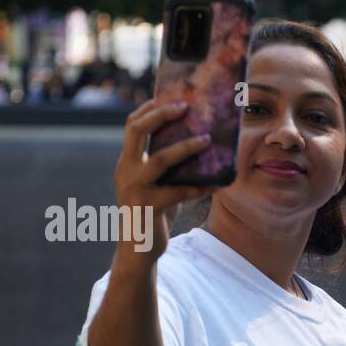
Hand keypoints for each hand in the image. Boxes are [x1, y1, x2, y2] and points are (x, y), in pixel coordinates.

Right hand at [114, 98, 214, 259]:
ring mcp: (135, 189)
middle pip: (137, 131)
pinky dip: (200, 187)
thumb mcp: (156, 183)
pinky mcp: (149, 207)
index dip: (148, 109)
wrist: (137, 249)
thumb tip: (199, 142)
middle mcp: (126, 170)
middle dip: (161, 115)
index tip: (169, 96)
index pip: (132, 126)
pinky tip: (219, 185)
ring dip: (185, 148)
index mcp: (127, 162)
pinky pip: (179, 192)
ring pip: (160, 160)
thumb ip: (167, 165)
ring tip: (207, 140)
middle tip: (185, 107)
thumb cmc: (153, 212)